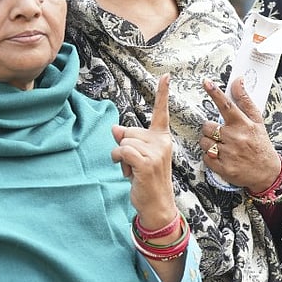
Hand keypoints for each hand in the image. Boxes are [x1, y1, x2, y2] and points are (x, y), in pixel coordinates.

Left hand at [112, 74, 177, 228]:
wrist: (157, 206)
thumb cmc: (146, 181)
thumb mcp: (137, 157)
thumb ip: (128, 140)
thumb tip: (114, 128)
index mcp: (162, 138)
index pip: (161, 112)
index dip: (162, 93)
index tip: (167, 76)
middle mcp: (162, 142)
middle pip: (128, 131)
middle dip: (124, 147)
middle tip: (134, 166)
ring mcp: (156, 152)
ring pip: (123, 142)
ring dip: (120, 157)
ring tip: (132, 171)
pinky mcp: (147, 163)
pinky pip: (122, 151)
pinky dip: (118, 160)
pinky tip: (127, 172)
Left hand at [199, 77, 281, 191]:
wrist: (267, 172)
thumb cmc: (260, 144)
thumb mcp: (257, 121)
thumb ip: (245, 101)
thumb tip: (238, 80)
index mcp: (243, 124)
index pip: (227, 105)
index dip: (215, 93)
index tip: (206, 82)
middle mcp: (235, 138)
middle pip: (207, 126)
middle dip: (210, 129)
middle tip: (220, 134)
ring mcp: (228, 153)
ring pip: (203, 142)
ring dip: (209, 143)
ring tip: (222, 146)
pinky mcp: (222, 168)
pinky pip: (205, 157)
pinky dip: (210, 157)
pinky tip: (221, 157)